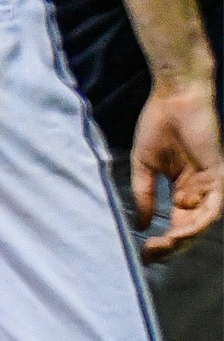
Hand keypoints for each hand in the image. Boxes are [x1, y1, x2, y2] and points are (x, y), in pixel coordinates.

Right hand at [130, 75, 223, 261]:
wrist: (173, 99)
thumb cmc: (157, 126)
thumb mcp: (144, 165)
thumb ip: (143, 194)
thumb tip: (139, 225)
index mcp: (182, 190)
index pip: (176, 224)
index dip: (162, 241)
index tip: (143, 253)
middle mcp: (199, 192)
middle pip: (190, 229)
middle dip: (172, 246)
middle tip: (151, 254)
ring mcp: (210, 186)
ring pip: (203, 223)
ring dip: (185, 238)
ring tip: (163, 247)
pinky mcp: (219, 176)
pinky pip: (214, 207)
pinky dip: (199, 222)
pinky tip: (180, 231)